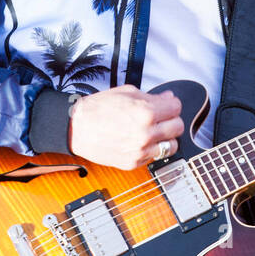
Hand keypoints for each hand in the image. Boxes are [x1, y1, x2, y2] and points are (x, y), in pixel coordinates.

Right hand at [68, 85, 183, 170]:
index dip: (171, 104)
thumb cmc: (98, 109)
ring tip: (155, 132)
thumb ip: (151, 97)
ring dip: (166, 138)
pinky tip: (141, 141)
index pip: (176, 108)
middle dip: (171, 120)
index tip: (167, 105)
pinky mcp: (134, 163)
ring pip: (171, 146)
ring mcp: (141, 150)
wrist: (77, 128)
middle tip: (162, 118)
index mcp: (146, 112)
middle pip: (178, 127)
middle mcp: (146, 133)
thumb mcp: (127, 93)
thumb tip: (168, 99)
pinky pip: (154, 157)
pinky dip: (151, 149)